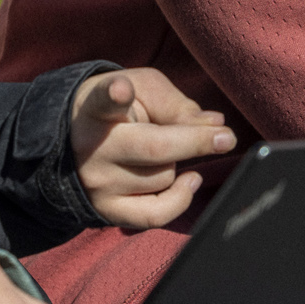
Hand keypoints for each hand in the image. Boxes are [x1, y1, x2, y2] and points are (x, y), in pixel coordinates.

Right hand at [71, 68, 235, 228]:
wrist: (78, 143)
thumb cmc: (120, 109)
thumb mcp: (142, 91)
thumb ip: (176, 104)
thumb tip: (215, 126)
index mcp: (94, 108)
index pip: (103, 100)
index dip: (114, 94)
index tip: (122, 89)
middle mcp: (92, 148)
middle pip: (155, 148)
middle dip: (195, 142)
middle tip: (226, 137)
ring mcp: (98, 183)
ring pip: (163, 177)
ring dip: (176, 164)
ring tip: (160, 151)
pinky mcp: (107, 210)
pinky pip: (156, 214)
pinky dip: (181, 199)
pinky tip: (190, 180)